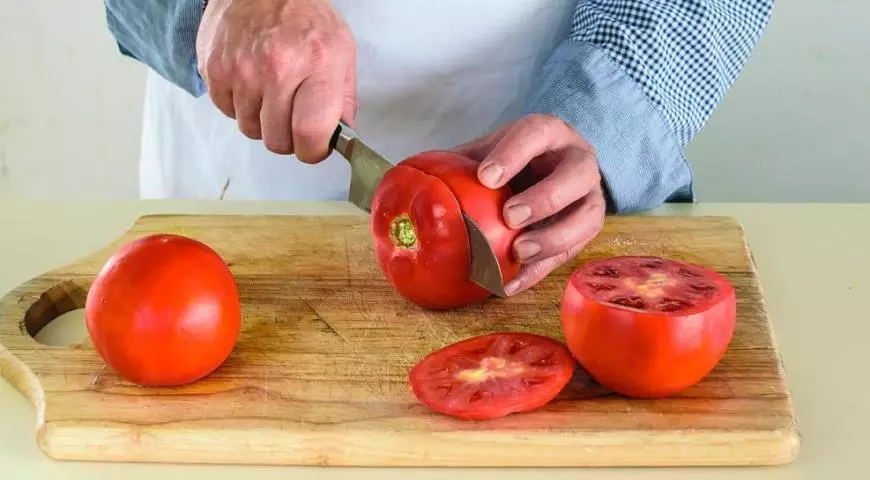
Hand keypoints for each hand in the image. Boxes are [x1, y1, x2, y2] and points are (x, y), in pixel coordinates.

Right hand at [196, 0, 356, 162]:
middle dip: (288, 138)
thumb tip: (339, 138)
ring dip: (262, 121)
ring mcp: (242, 71)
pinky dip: (240, 106)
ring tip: (271, 93)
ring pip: (251, 130)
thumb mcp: (342, 51)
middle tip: (292, 117)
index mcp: (317, 66)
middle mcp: (277, 69)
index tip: (314, 147)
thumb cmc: (305, 18)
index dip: (313, 151)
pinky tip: (251, 83)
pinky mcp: (215, 70)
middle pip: (278, 141)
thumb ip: (344, 100)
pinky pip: (227, 113)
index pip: (310, 133)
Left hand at [453, 114, 606, 295]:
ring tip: (518, 253)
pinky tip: (509, 285)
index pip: (537, 133)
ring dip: (553, 238)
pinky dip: (538, 272)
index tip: (485, 177)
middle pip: (577, 174)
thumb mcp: (483, 154)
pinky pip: (570, 254)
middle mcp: (578, 161)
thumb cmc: (506, 164)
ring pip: (587, 217)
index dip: (514, 154)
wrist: (542, 175)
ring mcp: (589, 197)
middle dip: (545, 197)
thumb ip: (454, 163)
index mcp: (550, 134)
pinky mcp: (584, 232)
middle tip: (510, 217)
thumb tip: (403, 179)